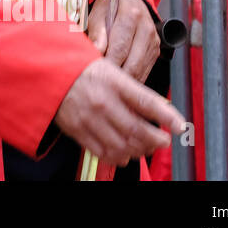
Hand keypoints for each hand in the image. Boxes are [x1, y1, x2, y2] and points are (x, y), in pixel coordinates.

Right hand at [54, 59, 186, 167]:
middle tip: (163, 141)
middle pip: (137, 130)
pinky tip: (124, 153)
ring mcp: (89, 118)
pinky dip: (118, 157)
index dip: (167, 116)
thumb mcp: (111, 71)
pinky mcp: (77, 131)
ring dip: (139, 151)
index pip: (146, 101)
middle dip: (156, 140)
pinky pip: (103, 152)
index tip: (180, 126)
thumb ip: (134, 90)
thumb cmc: (81, 70)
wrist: (47, 73)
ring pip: (122, 145)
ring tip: (145, 147)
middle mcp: (102, 101)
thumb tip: (161, 108)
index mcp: (112, 81)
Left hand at [87, 0, 159, 82]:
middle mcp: (146, 28)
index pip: (120, 47)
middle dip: (116, 76)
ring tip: (108, 84)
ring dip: (124, 80)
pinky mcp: (155, 51)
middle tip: (101, 83)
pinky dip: (131, 79)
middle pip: (132, 62)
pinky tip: (118, 81)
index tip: (96, 73)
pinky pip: (144, 71)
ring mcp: (153, 41)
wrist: (129, 1)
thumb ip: (97, 32)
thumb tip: (96, 51)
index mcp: (131, 15)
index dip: (108, 63)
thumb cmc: (109, 10)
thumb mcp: (97, 14)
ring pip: (139, 70)